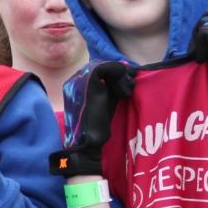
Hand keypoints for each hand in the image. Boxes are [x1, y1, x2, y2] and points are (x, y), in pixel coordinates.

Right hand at [50, 60, 133, 177]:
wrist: (89, 141)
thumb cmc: (98, 126)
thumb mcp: (106, 102)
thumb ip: (113, 88)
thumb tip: (129, 72)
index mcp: (78, 84)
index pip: (100, 71)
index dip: (116, 74)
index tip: (128, 83)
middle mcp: (76, 79)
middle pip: (102, 67)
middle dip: (120, 74)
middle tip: (130, 85)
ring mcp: (80, 79)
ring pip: (104, 66)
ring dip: (120, 77)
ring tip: (127, 91)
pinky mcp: (88, 82)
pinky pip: (104, 68)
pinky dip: (117, 73)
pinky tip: (123, 91)